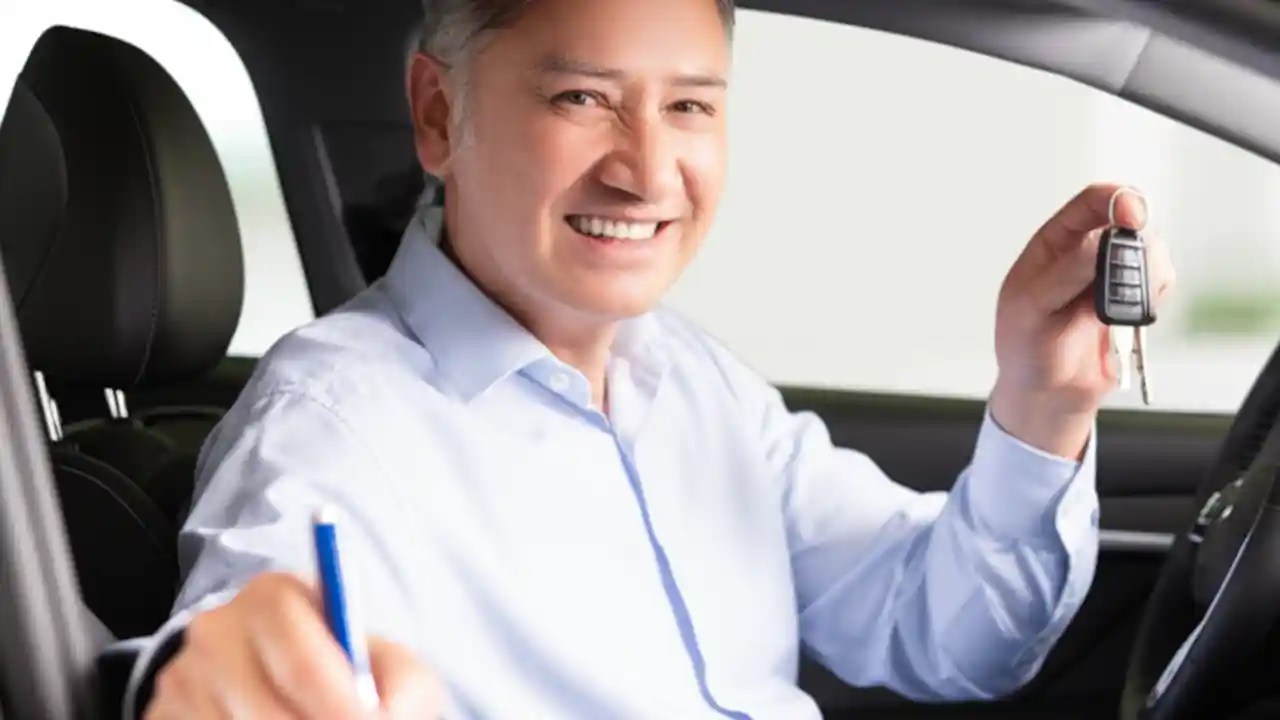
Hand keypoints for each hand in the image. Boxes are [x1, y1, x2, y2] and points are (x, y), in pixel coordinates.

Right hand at [144, 572, 442, 718]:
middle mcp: (215, 631)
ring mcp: (180, 679)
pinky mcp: (160, 715)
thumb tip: (383, 717)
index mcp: (274, 596)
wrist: (276, 676)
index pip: (301, 658)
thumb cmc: (344, 670)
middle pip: (261, 709)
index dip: (337, 704)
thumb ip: (401, 685)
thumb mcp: (388, 665)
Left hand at [991, 182, 1175, 458]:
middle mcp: (1085, 251)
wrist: (1048, 394)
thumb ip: (1061, 275)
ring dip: (1146, 274)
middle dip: (1134, 247)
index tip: (1133, 218)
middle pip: (1131, 221)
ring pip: (1151, 250)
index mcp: (1052, 244)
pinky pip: (1160, 280)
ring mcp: (1112, 274)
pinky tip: (1131, 316)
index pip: (1090, 204)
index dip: (1116, 201)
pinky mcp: (1133, 298)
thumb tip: (1094, 243)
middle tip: (1120, 283)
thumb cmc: (1026, 349)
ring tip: (1114, 311)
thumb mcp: (1030, 311)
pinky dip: (1155, 294)